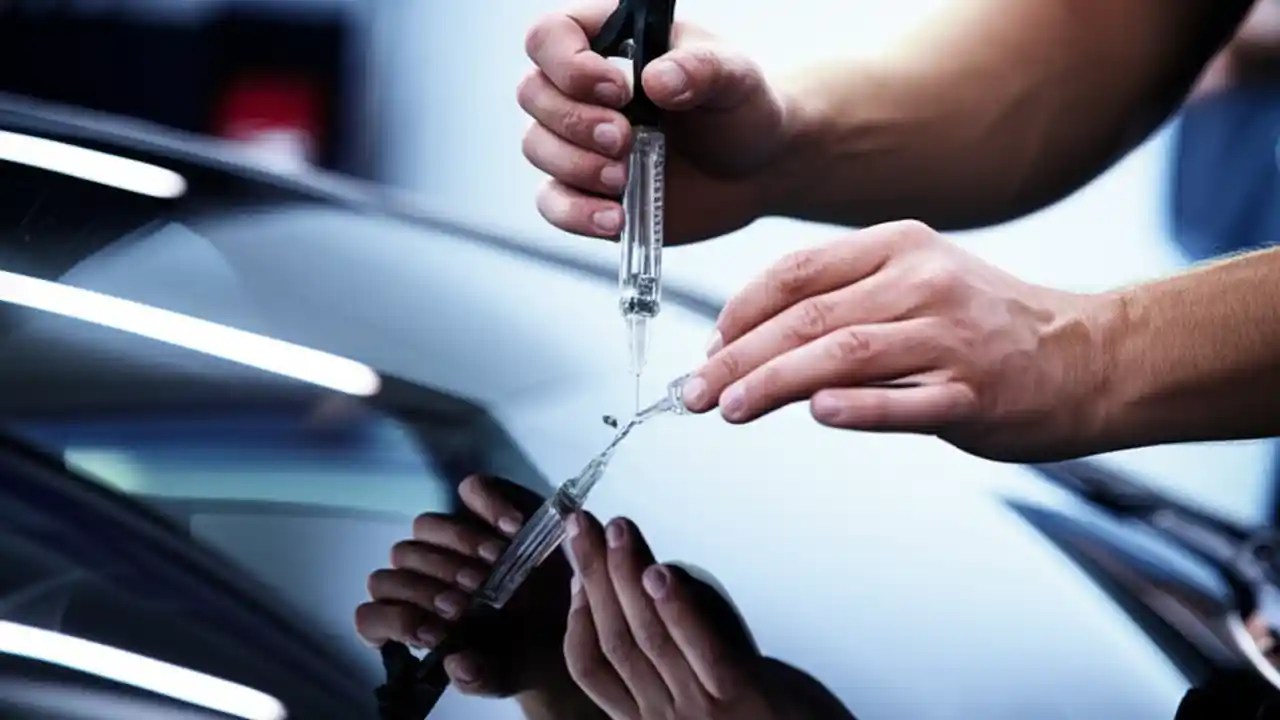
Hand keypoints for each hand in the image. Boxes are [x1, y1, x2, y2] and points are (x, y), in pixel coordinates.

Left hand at [354, 475, 572, 697]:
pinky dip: (490, 506)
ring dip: (457, 546)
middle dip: (431, 586)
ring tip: (495, 565)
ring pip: (423, 527)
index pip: (372, 616)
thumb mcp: (503, 675)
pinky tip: (514, 529)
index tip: (436, 633)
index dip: (396, 621)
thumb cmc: (523, 652)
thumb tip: (457, 663)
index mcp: (412, 619)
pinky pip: (471, 491)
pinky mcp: (483, 506)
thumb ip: (479, 675)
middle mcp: (421, 574)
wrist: (568, 623)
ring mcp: (449, 538)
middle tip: (470, 601)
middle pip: (397, 566)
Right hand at [519, 1, 789, 243]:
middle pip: (533, 94)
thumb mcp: (736, 78)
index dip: (569, 64)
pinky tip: (615, 217)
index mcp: (609, 42)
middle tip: (625, 138)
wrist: (757, 170)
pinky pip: (552, 203)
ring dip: (576, 166)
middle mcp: (583, 90)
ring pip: (536, 147)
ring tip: (625, 178)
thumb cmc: (742, 109)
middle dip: (575, 122)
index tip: (619, 90)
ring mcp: (580, 143)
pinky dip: (576, 213)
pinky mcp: (587, 192)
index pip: (550, 37)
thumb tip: (657, 80)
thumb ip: (702, 69)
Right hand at [562, 512, 781, 719]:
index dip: (577, 614)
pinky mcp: (738, 700)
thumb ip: (673, 660)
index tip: (576, 569)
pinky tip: (661, 573)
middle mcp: (662, 719)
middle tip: (582, 526)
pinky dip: (677, 608)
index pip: (589, 666)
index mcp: (646, 718)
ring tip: (617, 531)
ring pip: (647, 637)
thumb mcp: (702, 699)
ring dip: (627, 576)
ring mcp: (697, 713)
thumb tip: (644, 589)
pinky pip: (701, 649)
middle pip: (613, 639)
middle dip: (594, 575)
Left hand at [679, 220, 1121, 461]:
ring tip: (730, 406)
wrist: (1089, 356)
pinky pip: (907, 401)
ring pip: (844, 355)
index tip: (709, 347)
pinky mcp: (976, 392)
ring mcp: (951, 338)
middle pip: (808, 317)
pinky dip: (859, 406)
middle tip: (697, 391)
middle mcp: (923, 282)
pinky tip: (817, 412)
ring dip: (776, 383)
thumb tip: (752, 339)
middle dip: (740, 357)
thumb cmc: (987, 325)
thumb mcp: (916, 282)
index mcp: (900, 247)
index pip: (797, 272)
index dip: (741, 312)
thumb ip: (844, 300)